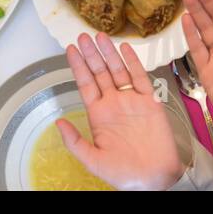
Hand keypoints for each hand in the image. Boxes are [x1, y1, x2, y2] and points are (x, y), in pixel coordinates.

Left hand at [58, 32, 183, 190]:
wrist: (155, 177)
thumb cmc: (124, 173)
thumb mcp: (93, 161)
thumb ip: (75, 142)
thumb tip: (58, 123)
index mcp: (98, 114)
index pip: (85, 84)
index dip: (78, 66)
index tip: (71, 49)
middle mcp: (113, 103)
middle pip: (100, 72)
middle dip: (91, 54)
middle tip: (83, 35)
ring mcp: (131, 100)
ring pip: (118, 70)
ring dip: (109, 53)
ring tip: (100, 36)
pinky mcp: (150, 101)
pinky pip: (140, 77)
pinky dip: (133, 62)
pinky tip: (125, 49)